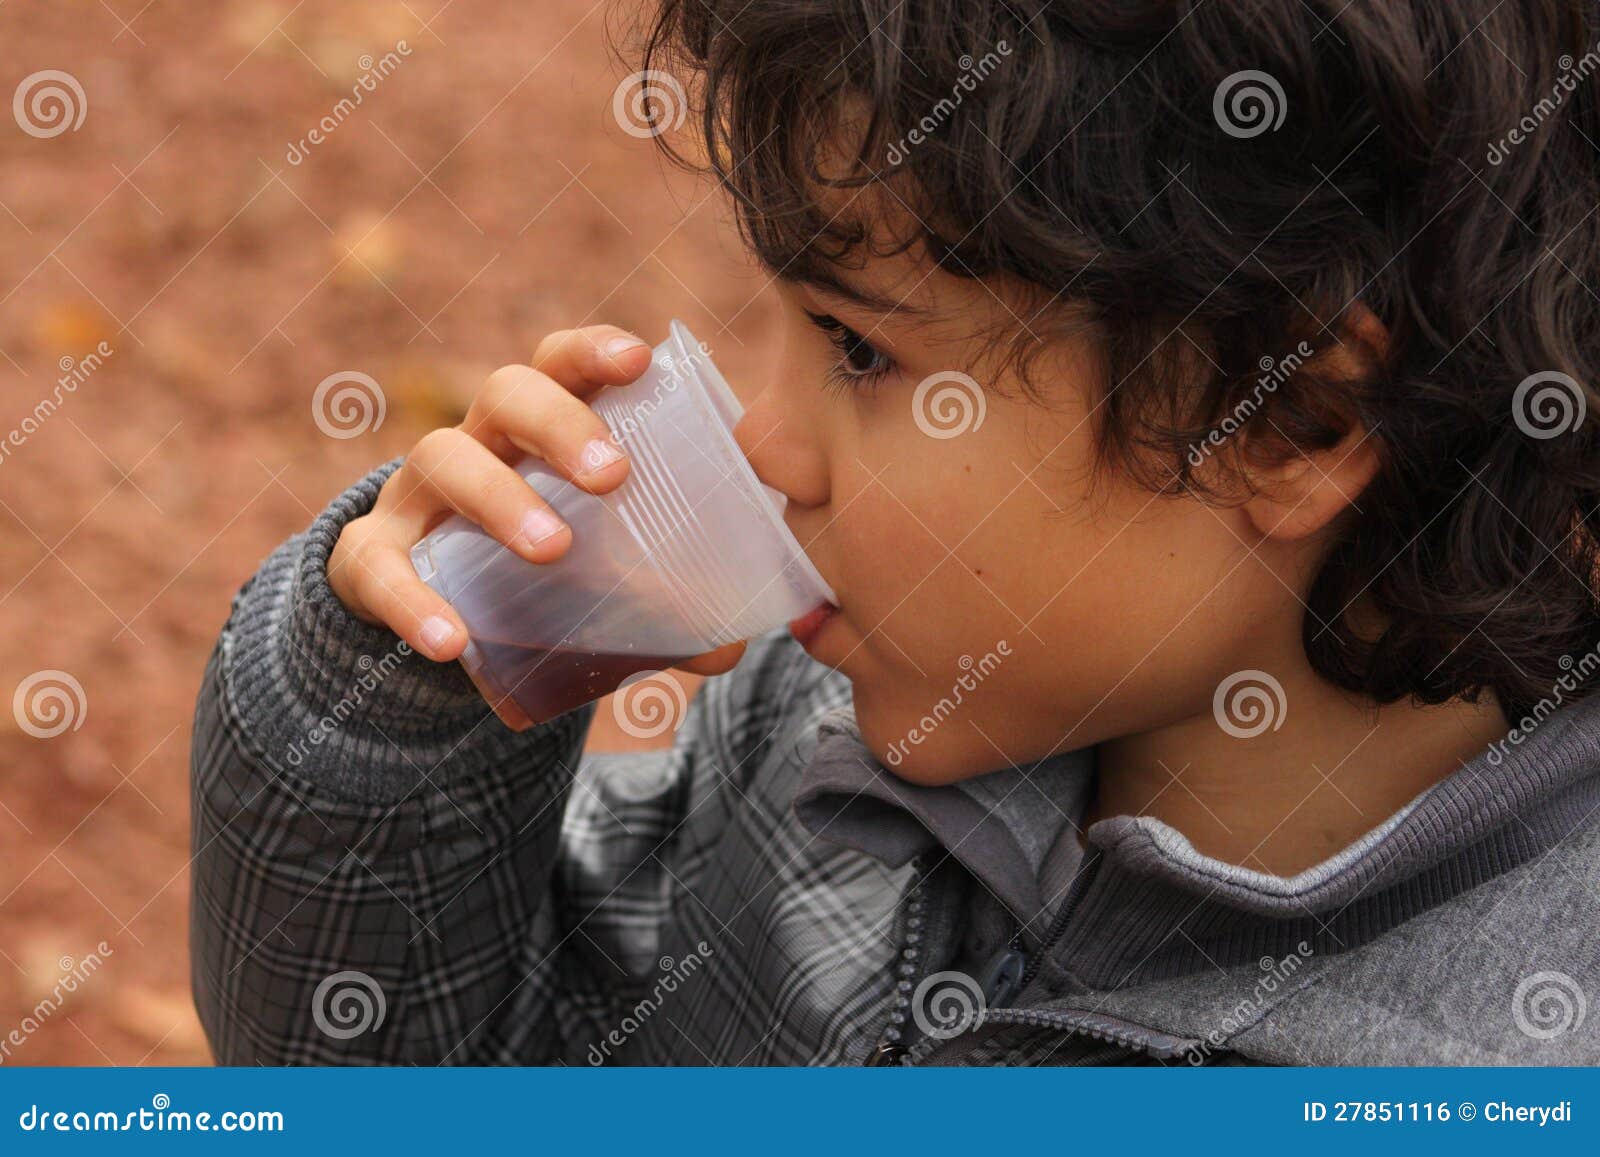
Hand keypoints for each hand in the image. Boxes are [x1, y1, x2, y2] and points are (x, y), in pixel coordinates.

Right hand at [327, 325, 745, 728]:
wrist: (424, 614)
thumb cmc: (532, 566)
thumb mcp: (593, 569)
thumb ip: (658, 599)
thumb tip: (730, 645)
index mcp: (537, 428)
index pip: (561, 364)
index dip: (594, 351)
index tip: (640, 361)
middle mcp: (476, 441)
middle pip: (507, 395)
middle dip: (561, 424)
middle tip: (614, 477)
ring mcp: (417, 493)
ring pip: (444, 459)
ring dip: (501, 499)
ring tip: (553, 551)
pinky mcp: (370, 556)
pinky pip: (381, 568)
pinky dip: (414, 601)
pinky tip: (451, 641)